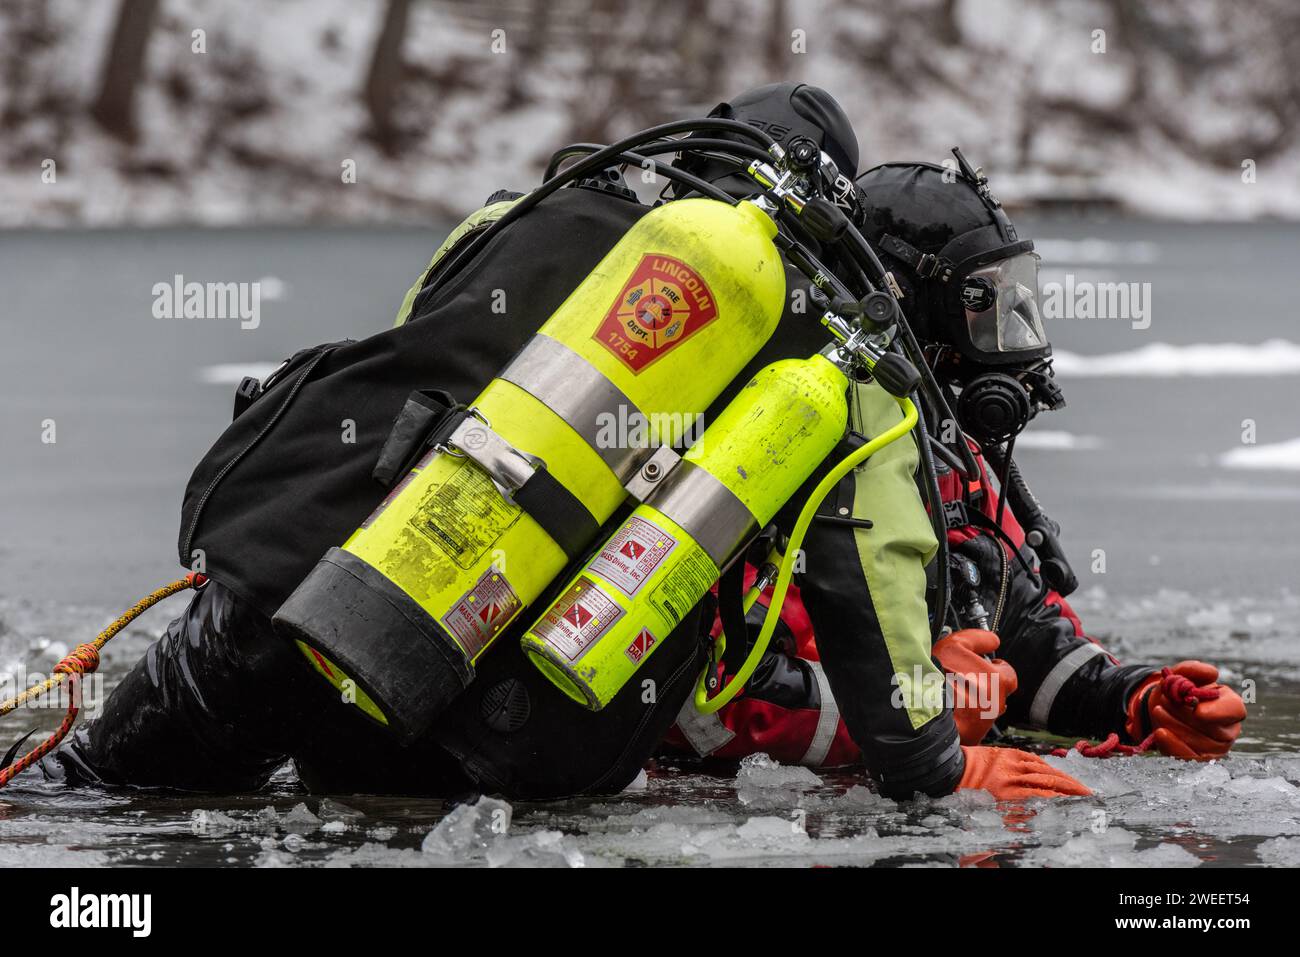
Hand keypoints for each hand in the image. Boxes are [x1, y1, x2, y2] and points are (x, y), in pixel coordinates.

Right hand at [933, 629, 1017, 744]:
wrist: (919, 707)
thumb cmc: (938, 677)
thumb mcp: (957, 644)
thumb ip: (979, 639)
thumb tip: (991, 640)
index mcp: (998, 682)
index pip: (1007, 672)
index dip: (994, 666)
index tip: (983, 664)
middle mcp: (996, 704)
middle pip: (997, 691)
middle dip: (984, 684)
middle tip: (964, 677)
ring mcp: (984, 723)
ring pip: (985, 709)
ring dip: (975, 701)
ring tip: (953, 692)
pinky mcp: (971, 736)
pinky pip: (972, 724)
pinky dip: (964, 717)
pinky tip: (949, 707)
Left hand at [957, 745, 1091, 799]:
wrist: (951, 770)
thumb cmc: (969, 795)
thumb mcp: (992, 810)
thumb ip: (1017, 812)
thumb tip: (1039, 813)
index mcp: (1007, 794)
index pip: (1043, 795)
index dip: (1063, 799)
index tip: (1077, 803)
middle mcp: (1012, 777)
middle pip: (1049, 781)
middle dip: (1071, 788)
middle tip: (1087, 794)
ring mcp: (1011, 762)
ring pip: (1044, 768)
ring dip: (1064, 777)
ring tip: (1078, 785)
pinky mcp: (1008, 753)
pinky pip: (1032, 759)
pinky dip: (1046, 766)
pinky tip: (1056, 772)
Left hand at [1127, 661, 1245, 759]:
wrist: (1161, 707)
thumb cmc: (1177, 690)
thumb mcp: (1181, 675)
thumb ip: (1194, 670)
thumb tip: (1211, 673)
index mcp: (1228, 704)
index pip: (1235, 709)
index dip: (1218, 711)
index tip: (1196, 709)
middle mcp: (1227, 728)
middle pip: (1214, 729)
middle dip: (1185, 715)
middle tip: (1163, 702)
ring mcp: (1216, 746)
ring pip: (1201, 743)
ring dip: (1175, 726)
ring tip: (1157, 710)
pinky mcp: (1199, 758)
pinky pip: (1190, 757)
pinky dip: (1173, 745)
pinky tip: (1160, 732)